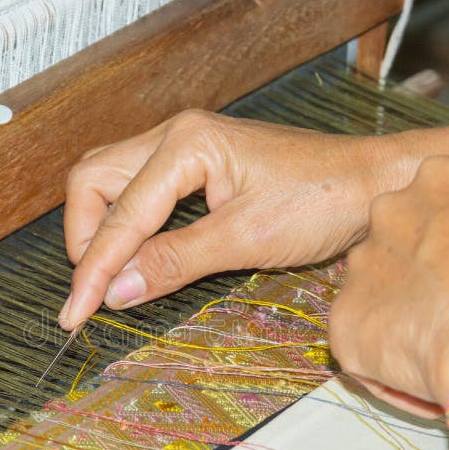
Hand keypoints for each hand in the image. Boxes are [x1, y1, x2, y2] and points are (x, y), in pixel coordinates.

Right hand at [60, 110, 393, 328]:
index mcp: (187, 144)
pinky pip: (140, 191)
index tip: (75, 313)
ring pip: (111, 182)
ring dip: (101, 230)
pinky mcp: (198, 166)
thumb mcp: (246, 239)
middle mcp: (177, 136)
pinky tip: (136, 256)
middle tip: (92, 292)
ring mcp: (185, 148)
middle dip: (84, 238)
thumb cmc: (323, 200)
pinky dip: (129, 226)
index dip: (93, 268)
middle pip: (94, 181)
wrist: (373, 183)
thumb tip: (115, 291)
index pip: (121, 214)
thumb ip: (174, 261)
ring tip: (107, 278)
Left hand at [329, 156, 448, 416]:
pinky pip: (355, 334)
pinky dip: (377, 351)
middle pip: (392, 237)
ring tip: (431, 337)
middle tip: (444, 299)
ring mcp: (358, 264)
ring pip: (369, 286)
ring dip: (392, 308)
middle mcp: (387, 211)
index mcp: (438, 179)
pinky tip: (411, 363)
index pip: (433, 197)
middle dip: (411, 267)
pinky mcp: (342, 316)